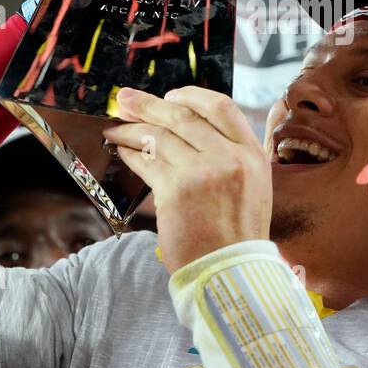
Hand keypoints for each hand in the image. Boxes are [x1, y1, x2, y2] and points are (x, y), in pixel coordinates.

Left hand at [101, 86, 270, 272]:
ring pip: (160, 136)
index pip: (222, 106)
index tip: (171, 95)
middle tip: (126, 99)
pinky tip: (122, 151)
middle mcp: (230, 157)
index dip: (192, 95)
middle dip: (149, 104)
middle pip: (183, 116)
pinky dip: (131, 153)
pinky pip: (147, 162)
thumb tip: (196, 131)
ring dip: (132, 128)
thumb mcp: (252, 187)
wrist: (231, 272)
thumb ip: (232, 157)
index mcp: (252, 153)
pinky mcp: (176, 189)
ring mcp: (203, 172)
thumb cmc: (237, 236)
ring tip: (115, 127)